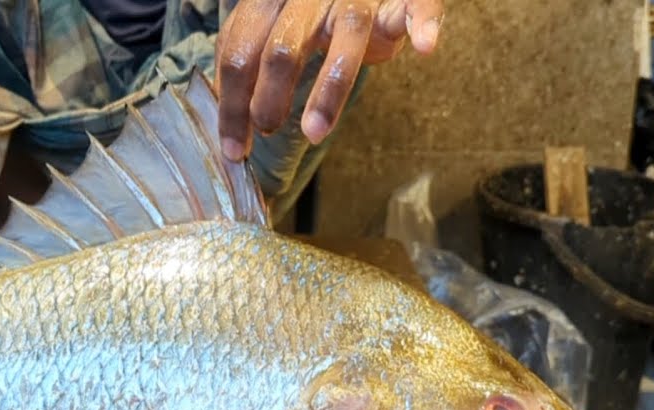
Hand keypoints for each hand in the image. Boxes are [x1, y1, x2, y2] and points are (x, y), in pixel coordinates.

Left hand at [216, 0, 442, 160]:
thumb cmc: (310, 11)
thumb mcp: (270, 29)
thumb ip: (247, 60)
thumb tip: (228, 121)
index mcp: (268, 2)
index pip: (239, 54)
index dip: (233, 105)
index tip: (233, 150)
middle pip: (283, 49)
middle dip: (270, 98)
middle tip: (268, 131)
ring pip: (346, 34)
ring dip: (329, 89)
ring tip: (315, 132)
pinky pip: (415, 4)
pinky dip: (422, 22)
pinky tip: (425, 48)